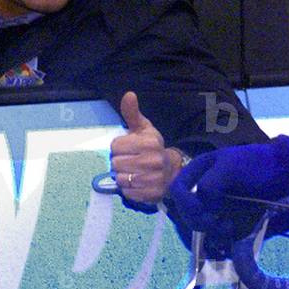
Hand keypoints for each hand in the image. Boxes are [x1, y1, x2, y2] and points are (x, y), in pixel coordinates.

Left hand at [111, 91, 180, 206]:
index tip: (130, 149)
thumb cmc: (153, 148)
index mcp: (149, 142)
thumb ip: (132, 113)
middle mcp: (152, 160)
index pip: (115, 146)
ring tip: (136, 172)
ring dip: (124, 176)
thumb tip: (128, 94)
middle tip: (133, 161)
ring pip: (119, 179)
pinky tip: (139, 183)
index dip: (120, 147)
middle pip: (115, 163)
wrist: (173, 171)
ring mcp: (152, 179)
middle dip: (121, 162)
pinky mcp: (151, 194)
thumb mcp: (144, 129)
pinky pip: (127, 193)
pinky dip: (130, 189)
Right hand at [168, 128, 288, 250]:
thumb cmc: (258, 164)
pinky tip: (229, 242)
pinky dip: (218, 242)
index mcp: (199, 171)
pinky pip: (214, 235)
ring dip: (209, 234)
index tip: (205, 212)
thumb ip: (210, 185)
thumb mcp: (230, 167)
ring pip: (199, 228)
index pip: (177, 191)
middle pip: (186, 213)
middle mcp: (203, 189)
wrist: (285, 172)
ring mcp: (215, 206)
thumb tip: (203, 207)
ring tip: (229, 232)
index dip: (186, 204)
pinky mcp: (227, 219)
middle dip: (200, 222)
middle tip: (221, 226)